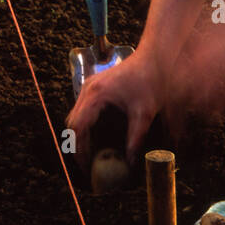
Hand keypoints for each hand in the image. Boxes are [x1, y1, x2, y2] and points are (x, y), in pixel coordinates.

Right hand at [66, 46, 165, 167]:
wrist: (152, 59)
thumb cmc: (149, 81)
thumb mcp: (144, 114)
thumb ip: (135, 138)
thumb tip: (129, 162)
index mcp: (96, 94)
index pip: (78, 125)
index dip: (79, 147)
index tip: (85, 165)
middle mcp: (88, 89)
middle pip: (72, 122)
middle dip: (77, 145)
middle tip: (87, 165)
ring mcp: (89, 87)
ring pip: (76, 117)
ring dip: (80, 136)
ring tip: (90, 156)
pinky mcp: (95, 89)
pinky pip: (83, 111)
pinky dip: (86, 127)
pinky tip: (96, 140)